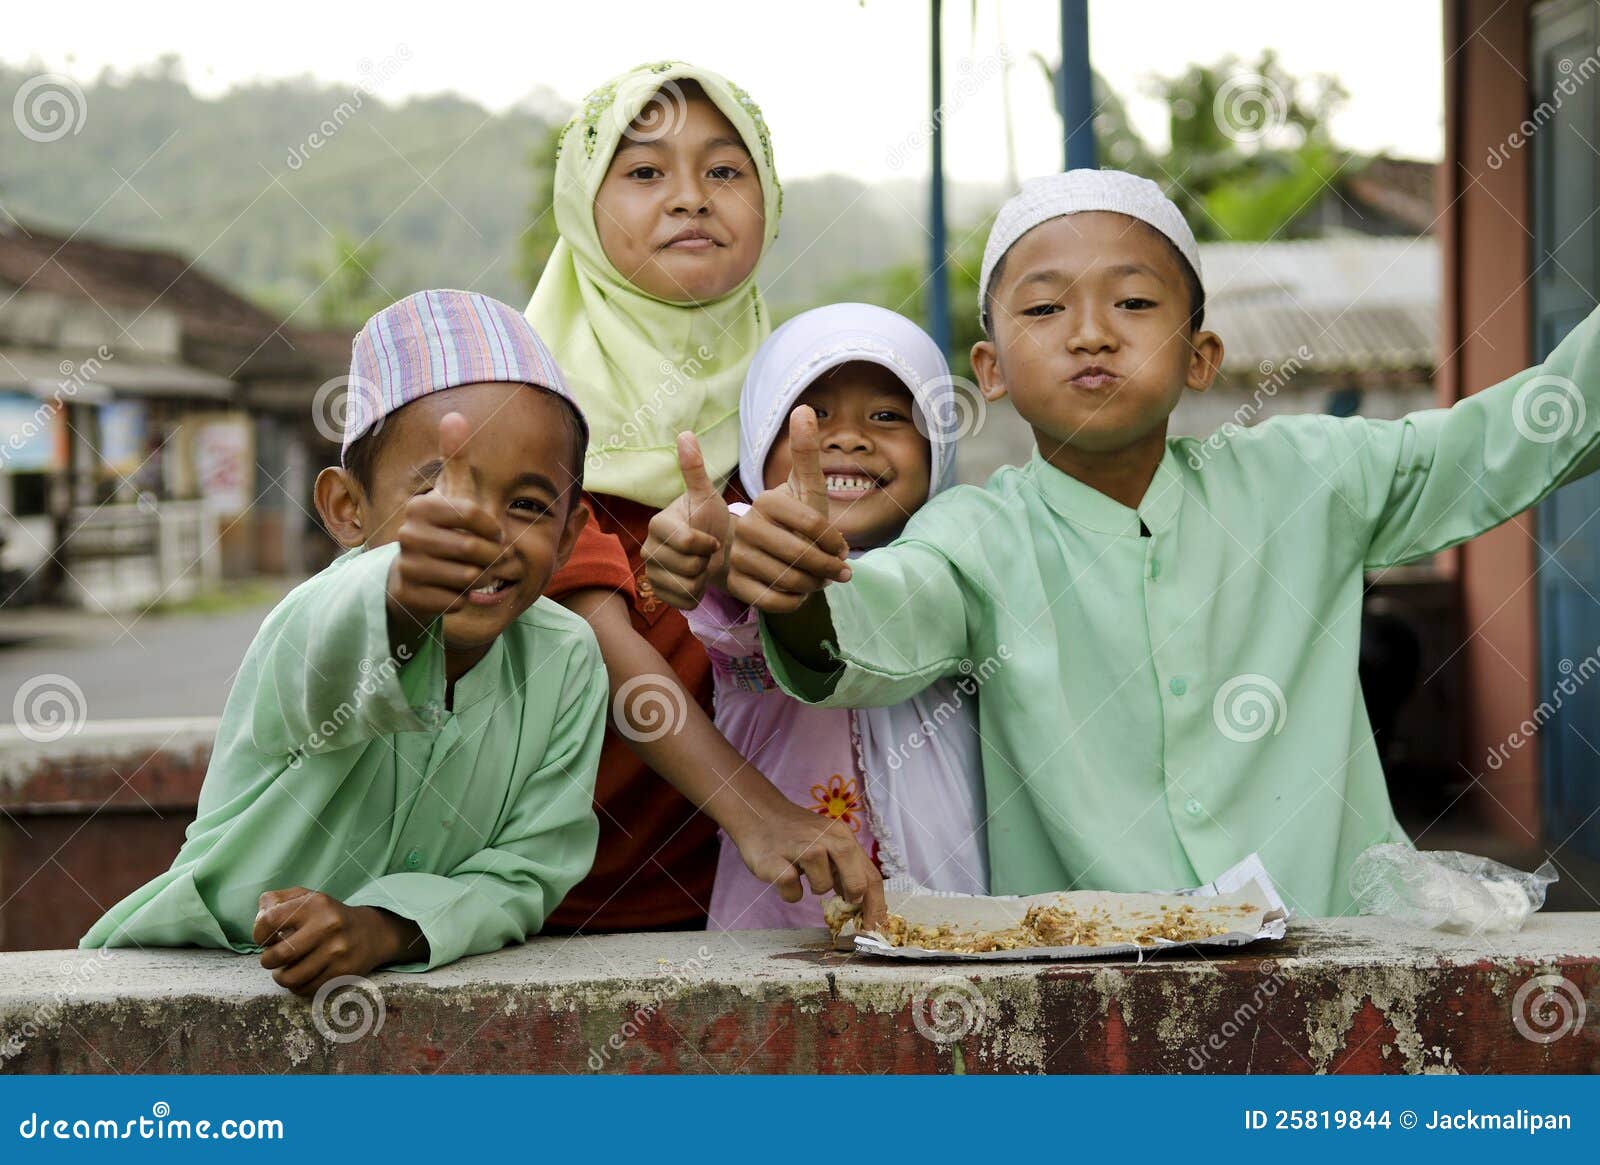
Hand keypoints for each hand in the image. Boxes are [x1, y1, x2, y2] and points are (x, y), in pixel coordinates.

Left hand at [254, 887, 424, 996]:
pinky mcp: (343, 972)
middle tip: (272, 958)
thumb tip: (260, 913)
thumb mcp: (307, 898)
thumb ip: (278, 900)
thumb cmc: (328, 916)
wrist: (372, 933)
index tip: (263, 938)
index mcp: (315, 904)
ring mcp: (337, 951)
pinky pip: (306, 989)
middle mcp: (328, 926)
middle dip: (267, 960)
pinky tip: (301, 977)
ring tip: (285, 970)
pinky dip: (297, 986)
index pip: (270, 920)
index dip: (258, 933)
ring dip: (281, 977)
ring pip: (291, 978)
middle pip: (278, 955)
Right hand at [386, 411, 505, 626]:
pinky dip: (465, 598)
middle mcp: (408, 535)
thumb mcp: (450, 495)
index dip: (492, 527)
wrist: (413, 577)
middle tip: (494, 560)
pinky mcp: (410, 597)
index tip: (494, 533)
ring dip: (481, 579)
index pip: (474, 515)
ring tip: (476, 574)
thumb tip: (454, 416)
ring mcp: (407, 567)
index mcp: (420, 507)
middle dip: (492, 558)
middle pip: (473, 550)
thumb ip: (455, 458)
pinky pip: (457, 600)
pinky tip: (455, 591)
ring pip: (468, 577)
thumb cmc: (442, 530)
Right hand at [642, 431, 732, 609]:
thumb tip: (685, 434)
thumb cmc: (711, 519)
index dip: (707, 543)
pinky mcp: (660, 594)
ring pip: (687, 586)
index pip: (688, 544)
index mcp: (658, 525)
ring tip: (702, 563)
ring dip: (703, 577)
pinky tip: (698, 579)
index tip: (711, 536)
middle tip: (707, 551)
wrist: (715, 546)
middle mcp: (647, 550)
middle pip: (689, 567)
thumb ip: (694, 468)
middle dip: (705, 561)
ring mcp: (652, 574)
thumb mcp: (706, 494)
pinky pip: (684, 602)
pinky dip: (698, 594)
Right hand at [726, 406, 851, 612]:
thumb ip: (805, 451)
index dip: (834, 540)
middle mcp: (746, 527)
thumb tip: (805, 408)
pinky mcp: (736, 586)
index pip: (813, 524)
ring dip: (814, 585)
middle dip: (828, 567)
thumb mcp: (804, 486)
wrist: (763, 550)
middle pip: (803, 555)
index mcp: (766, 501)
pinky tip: (802, 593)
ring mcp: (737, 557)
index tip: (843, 547)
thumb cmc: (794, 517)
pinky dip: (796, 601)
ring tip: (820, 580)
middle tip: (839, 571)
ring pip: (791, 581)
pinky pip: (776, 601)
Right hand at [727, 799, 886, 928]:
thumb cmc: (796, 834)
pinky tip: (785, 878)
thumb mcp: (827, 841)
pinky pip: (792, 889)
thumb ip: (846, 866)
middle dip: (854, 896)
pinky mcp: (775, 860)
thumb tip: (861, 901)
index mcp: (842, 836)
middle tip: (844, 902)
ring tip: (805, 876)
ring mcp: (800, 848)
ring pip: (823, 885)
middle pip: (857, 877)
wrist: (757, 813)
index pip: (871, 875)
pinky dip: (790, 893)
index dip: (876, 906)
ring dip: (816, 889)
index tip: (874, 927)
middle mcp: (826, 838)